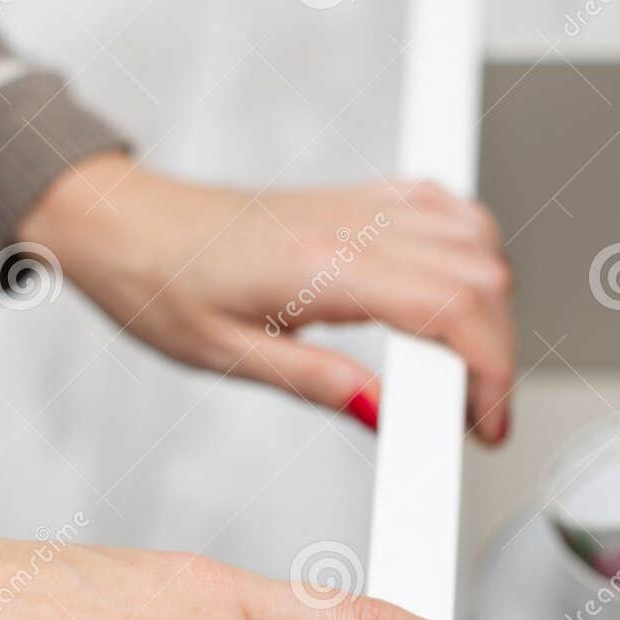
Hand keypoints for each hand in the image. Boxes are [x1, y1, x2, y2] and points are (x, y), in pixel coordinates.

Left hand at [17, 154, 514, 442]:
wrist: (121, 222)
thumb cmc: (158, 280)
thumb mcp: (227, 357)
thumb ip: (318, 383)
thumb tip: (384, 413)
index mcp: (321, 265)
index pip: (449, 308)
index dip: (489, 373)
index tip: (482, 422)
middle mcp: (351, 224)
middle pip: (481, 274)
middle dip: (497, 351)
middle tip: (470, 409)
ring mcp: (360, 203)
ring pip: (477, 235)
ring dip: (489, 303)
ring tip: (458, 362)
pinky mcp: (358, 196)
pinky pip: (446, 207)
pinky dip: (471, 252)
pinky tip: (450, 291)